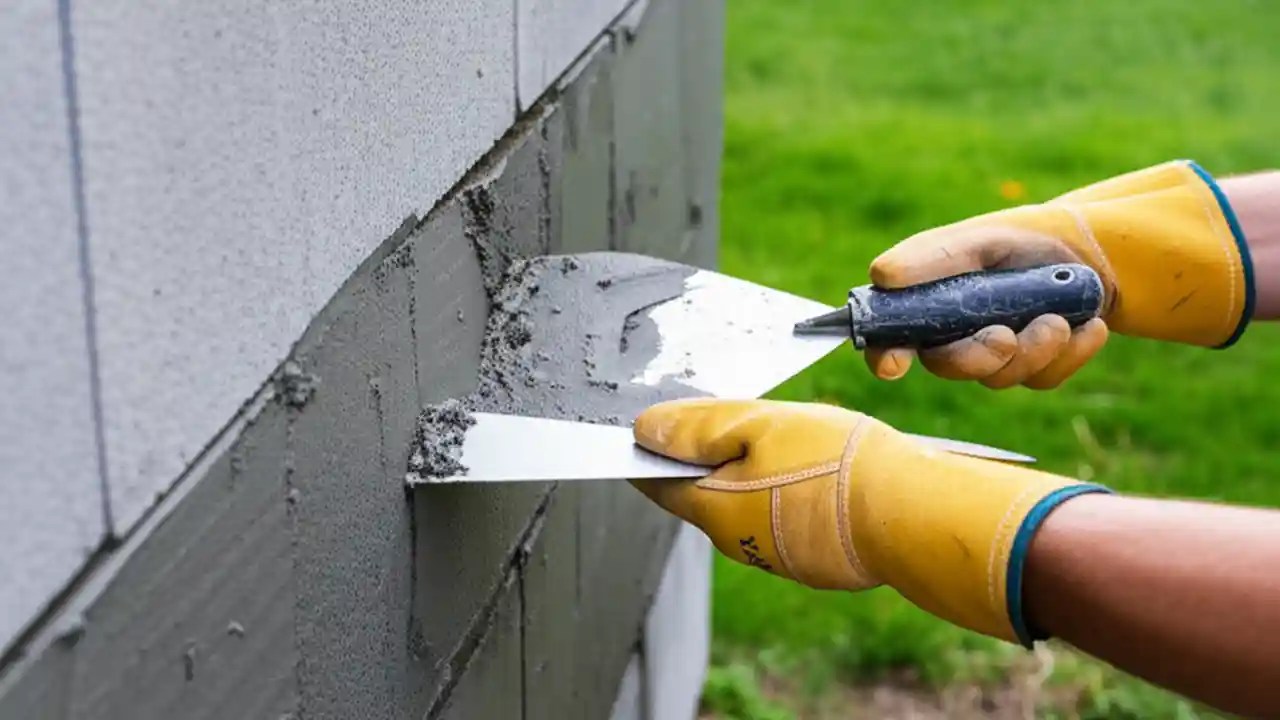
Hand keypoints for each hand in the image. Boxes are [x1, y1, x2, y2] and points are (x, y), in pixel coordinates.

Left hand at [631, 397, 1107, 644]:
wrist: (914, 516)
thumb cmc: (835, 463)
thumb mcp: (760, 425)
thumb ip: (699, 427)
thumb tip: (643, 429)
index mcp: (712, 509)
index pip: (656, 481)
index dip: (647, 451)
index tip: (645, 427)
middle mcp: (737, 542)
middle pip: (701, 493)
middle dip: (703, 459)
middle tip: (722, 418)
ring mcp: (777, 556)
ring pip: (744, 506)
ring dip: (747, 474)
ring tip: (774, 437)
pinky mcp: (814, 558)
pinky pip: (782, 518)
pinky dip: (784, 491)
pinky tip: (810, 468)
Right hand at [866, 160, 1252, 387]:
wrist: (1084, 253)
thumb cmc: (1017, 240)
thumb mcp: (976, 241)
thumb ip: (932, 259)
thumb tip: (881, 274)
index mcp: (926, 307)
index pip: (890, 340)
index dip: (885, 356)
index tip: (893, 364)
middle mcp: (953, 339)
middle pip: (947, 366)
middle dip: (976, 357)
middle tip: (1004, 337)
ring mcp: (994, 358)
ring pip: (1000, 376)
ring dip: (1033, 350)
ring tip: (1059, 320)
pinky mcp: (1034, 370)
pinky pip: (1045, 379)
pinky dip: (1070, 353)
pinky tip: (1089, 327)